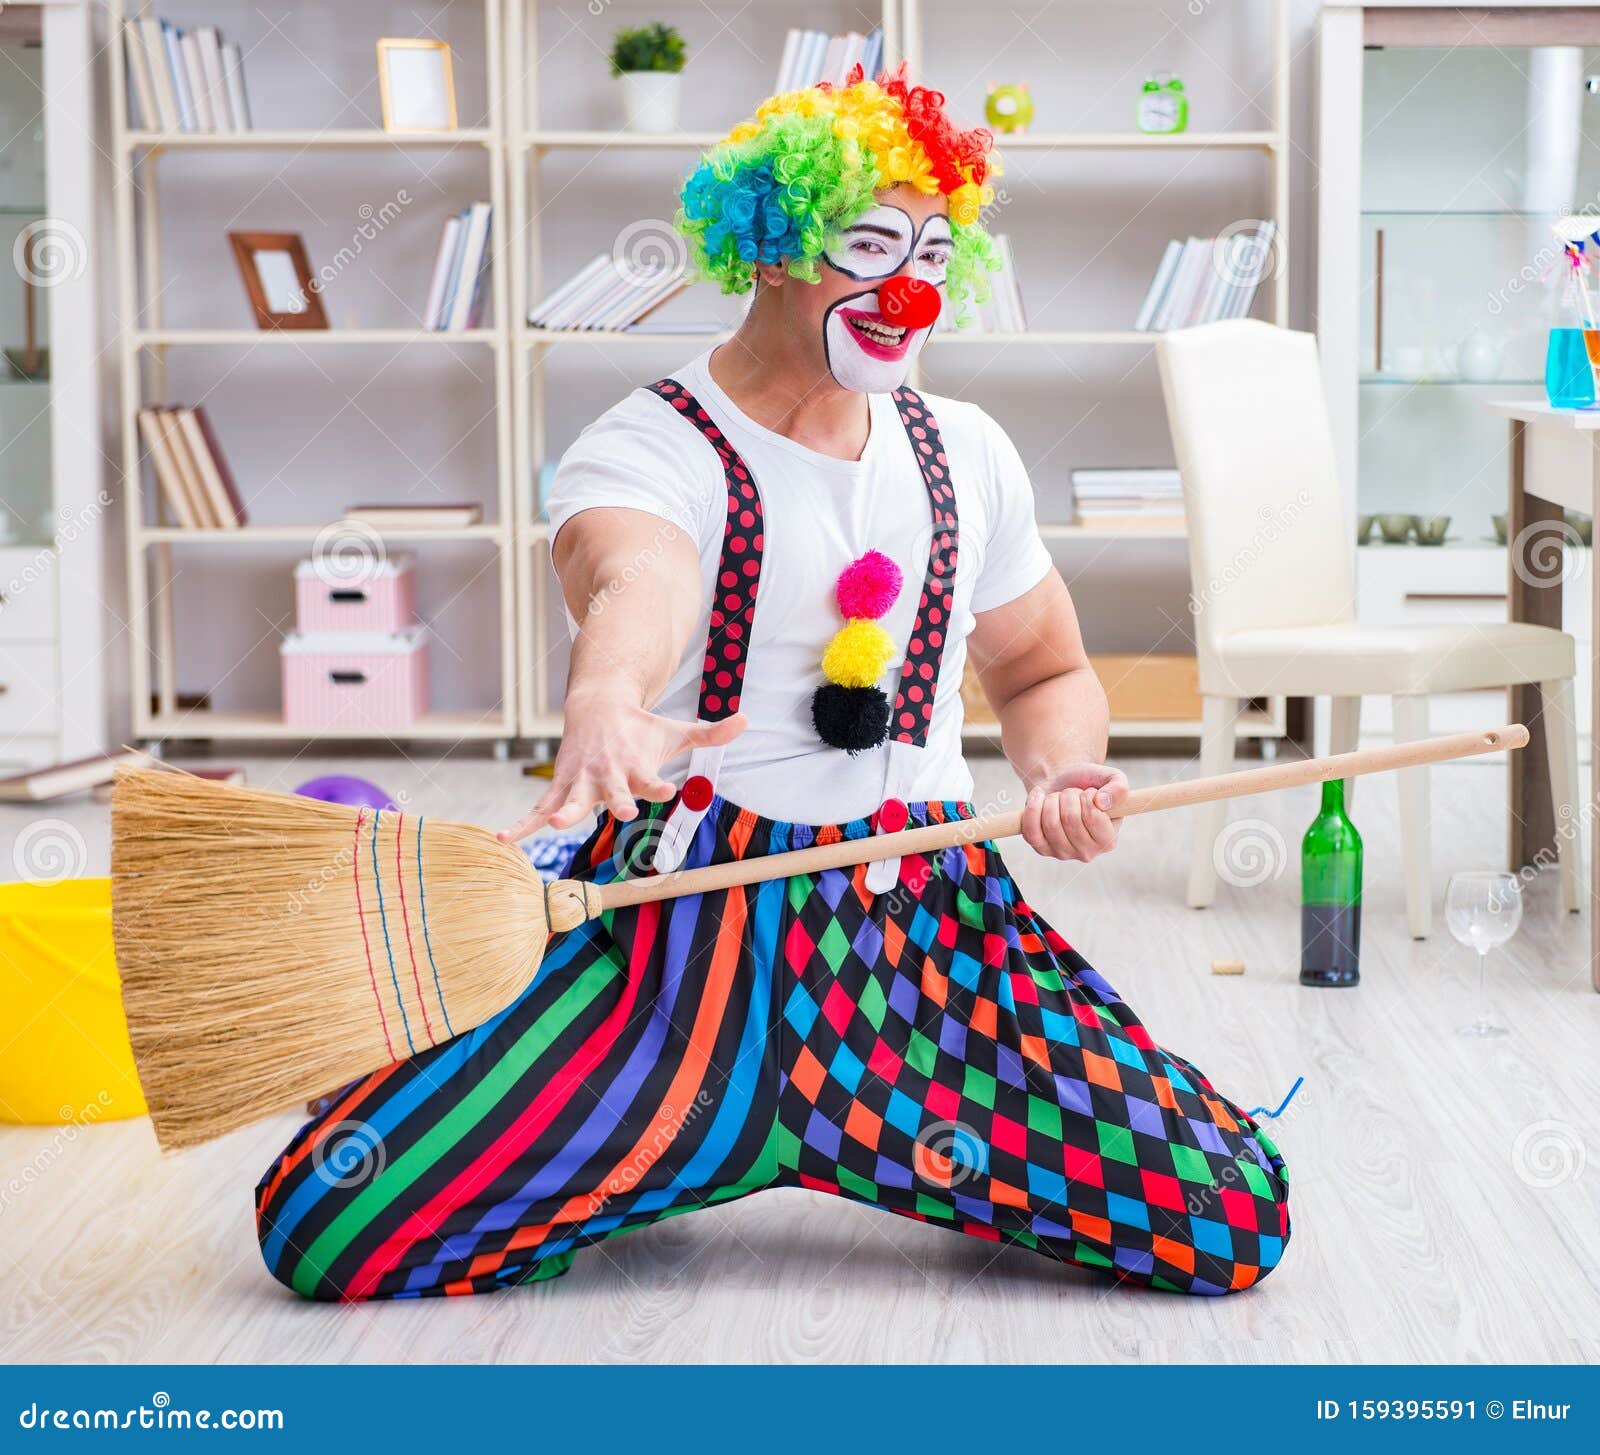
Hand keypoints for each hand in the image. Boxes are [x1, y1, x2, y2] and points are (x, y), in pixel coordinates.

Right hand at [498, 685, 745, 841]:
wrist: (596, 706)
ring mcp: (581, 782)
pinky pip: (538, 808)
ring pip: (570, 800)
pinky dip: (522, 824)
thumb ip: (710, 733)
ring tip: (556, 824)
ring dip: (563, 812)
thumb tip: (746, 720)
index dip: (658, 785)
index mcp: (635, 765)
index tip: (668, 789)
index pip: (650, 778)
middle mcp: (607, 775)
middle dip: (616, 801)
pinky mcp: (561, 787)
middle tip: (623, 810)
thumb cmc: (640, 727)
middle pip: (612, 791)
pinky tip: (504, 840)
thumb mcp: (675, 730)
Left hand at [1021, 763, 1128, 862]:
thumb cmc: (1090, 783)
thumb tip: (1102, 802)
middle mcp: (1087, 853)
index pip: (1093, 817)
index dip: (1088, 797)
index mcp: (1108, 840)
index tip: (1089, 792)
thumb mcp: (1112, 778)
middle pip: (1070, 819)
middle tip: (1072, 793)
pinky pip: (1031, 830)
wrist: (1063, 783)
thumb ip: (1119, 788)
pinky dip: (1033, 807)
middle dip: (1068, 795)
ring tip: (1058, 797)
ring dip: (1052, 800)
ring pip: (1050, 823)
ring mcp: (1062, 853)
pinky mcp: (1041, 849)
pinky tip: (1040, 798)